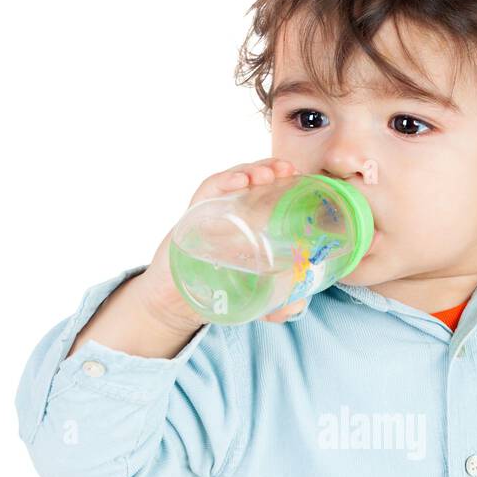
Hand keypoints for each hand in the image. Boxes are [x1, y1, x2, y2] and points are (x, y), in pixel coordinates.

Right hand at [140, 158, 309, 328]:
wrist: (175, 303)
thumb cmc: (215, 292)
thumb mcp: (254, 299)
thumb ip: (277, 305)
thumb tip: (297, 308)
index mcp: (247, 223)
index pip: (268, 192)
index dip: (284, 181)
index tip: (300, 177)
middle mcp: (229, 212)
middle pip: (252, 180)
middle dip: (271, 169)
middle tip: (288, 170)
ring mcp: (210, 211)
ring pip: (231, 181)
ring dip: (251, 172)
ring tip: (268, 174)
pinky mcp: (191, 216)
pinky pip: (207, 193)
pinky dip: (223, 183)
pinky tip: (240, 181)